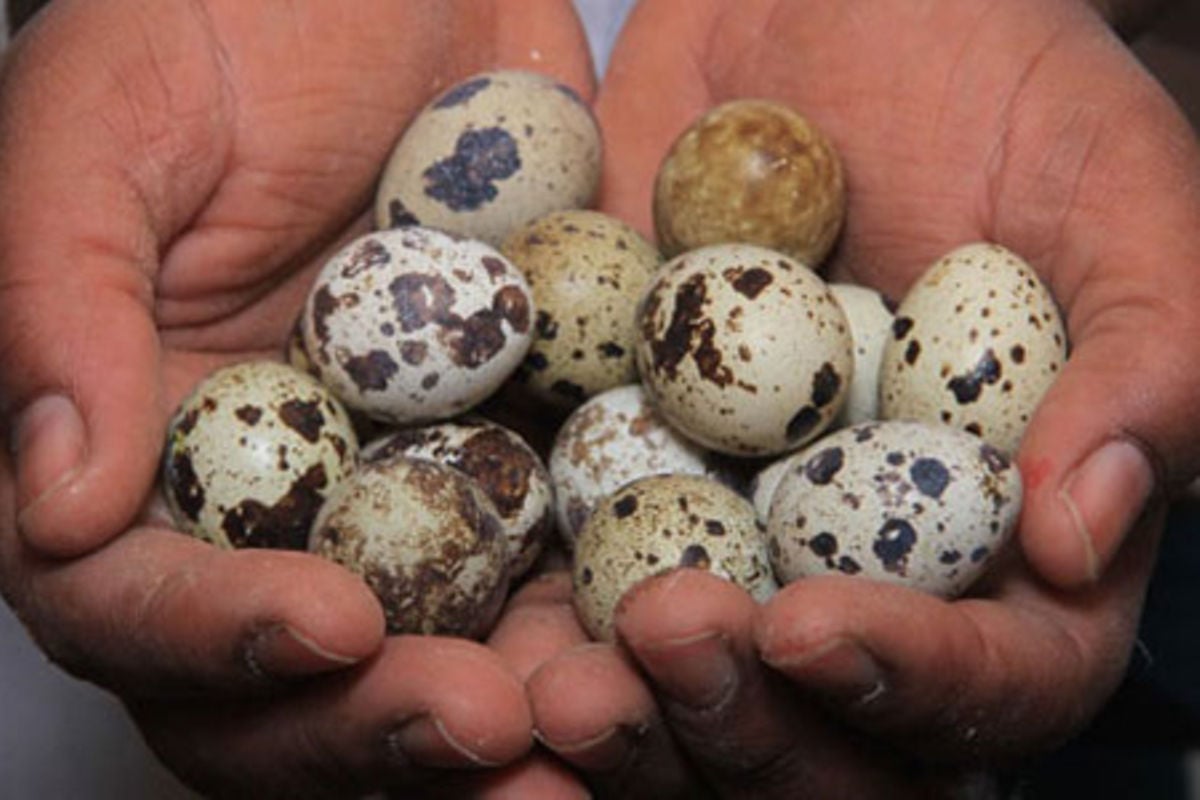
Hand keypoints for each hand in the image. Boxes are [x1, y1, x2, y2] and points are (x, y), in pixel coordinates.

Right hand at [0, 0, 592, 794]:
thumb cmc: (225, 16)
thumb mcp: (113, 123)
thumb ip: (61, 307)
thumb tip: (57, 508)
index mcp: (146, 445)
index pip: (137, 600)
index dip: (222, 641)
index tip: (331, 628)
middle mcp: (279, 496)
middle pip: (302, 675)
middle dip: (384, 725)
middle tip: (492, 729)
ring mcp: (411, 485)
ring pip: (445, 651)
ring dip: (519, 715)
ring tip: (600, 726)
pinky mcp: (530, 452)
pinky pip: (568, 559)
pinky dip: (616, 614)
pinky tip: (678, 632)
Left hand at [527, 0, 1199, 794]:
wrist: (829, 8)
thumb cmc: (1007, 88)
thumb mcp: (1116, 196)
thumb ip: (1149, 365)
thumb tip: (1080, 537)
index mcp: (1000, 538)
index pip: (993, 679)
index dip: (912, 687)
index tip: (816, 631)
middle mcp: (854, 555)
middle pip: (813, 719)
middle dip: (737, 718)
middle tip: (663, 648)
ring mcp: (722, 514)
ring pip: (671, 673)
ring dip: (611, 700)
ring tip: (546, 684)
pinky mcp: (606, 452)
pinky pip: (554, 547)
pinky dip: (509, 591)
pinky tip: (448, 600)